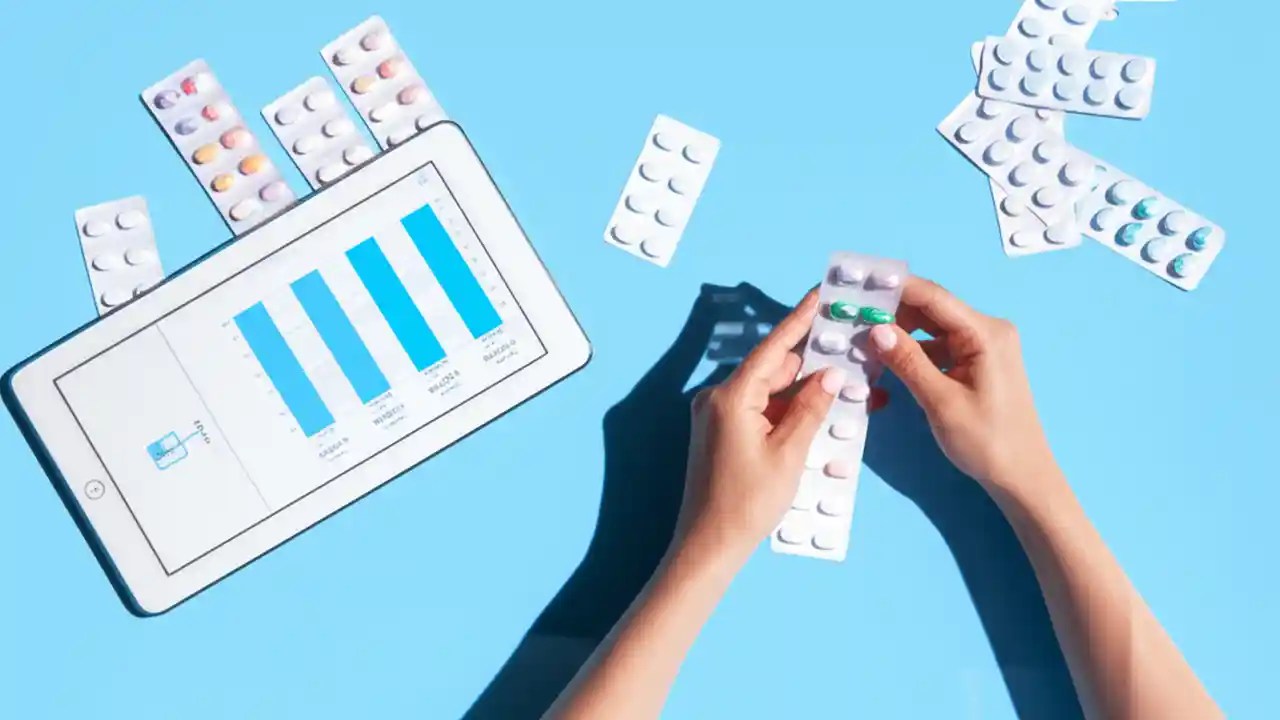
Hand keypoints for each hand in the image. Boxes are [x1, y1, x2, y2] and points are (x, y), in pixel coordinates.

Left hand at [675, 290, 848, 561]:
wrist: (710, 543)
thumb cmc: (748, 502)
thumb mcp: (789, 453)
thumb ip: (810, 408)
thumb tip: (830, 375)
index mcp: (731, 397)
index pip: (773, 347)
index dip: (799, 320)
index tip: (820, 294)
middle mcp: (718, 399)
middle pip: (772, 368)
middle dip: (811, 361)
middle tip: (848, 348)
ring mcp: (717, 416)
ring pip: (768, 390)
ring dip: (803, 389)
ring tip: (844, 383)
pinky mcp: (721, 433)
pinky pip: (760, 410)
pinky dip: (787, 409)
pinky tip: (818, 411)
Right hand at [867, 276, 1055, 492]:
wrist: (1021, 476)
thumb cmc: (987, 440)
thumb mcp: (941, 401)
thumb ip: (908, 362)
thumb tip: (876, 328)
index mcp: (985, 333)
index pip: (933, 297)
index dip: (894, 289)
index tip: (857, 287)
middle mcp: (987, 330)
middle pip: (932, 309)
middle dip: (892, 310)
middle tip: (850, 314)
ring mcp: (983, 346)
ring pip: (932, 327)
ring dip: (900, 331)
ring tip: (860, 335)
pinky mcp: (976, 362)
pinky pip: (939, 346)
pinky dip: (913, 349)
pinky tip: (886, 357)